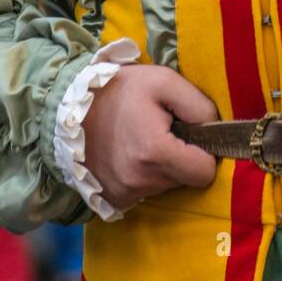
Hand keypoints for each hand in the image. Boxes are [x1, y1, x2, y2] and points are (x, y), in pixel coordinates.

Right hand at [83, 63, 217, 211]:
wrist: (66, 107)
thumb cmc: (119, 90)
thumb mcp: (163, 81)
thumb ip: (198, 104)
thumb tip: (215, 128)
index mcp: (155, 153)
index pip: (204, 173)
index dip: (204, 152)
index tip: (190, 135)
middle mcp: (140, 181)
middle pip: (185, 180)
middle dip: (182, 157)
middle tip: (162, 131)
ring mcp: (124, 194)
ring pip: (165, 186)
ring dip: (161, 166)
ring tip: (141, 138)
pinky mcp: (113, 200)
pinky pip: (145, 192)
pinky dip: (143, 175)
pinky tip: (129, 153)